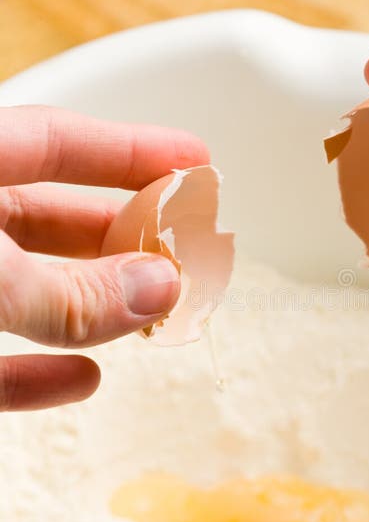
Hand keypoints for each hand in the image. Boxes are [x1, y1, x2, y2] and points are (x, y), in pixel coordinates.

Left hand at [0, 105, 208, 410]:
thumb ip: (68, 292)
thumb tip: (160, 289)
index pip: (55, 141)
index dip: (131, 149)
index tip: (195, 160)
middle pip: (44, 218)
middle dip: (118, 236)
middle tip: (180, 250)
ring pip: (21, 289)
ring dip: (87, 307)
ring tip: (150, 314)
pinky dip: (32, 372)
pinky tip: (80, 380)